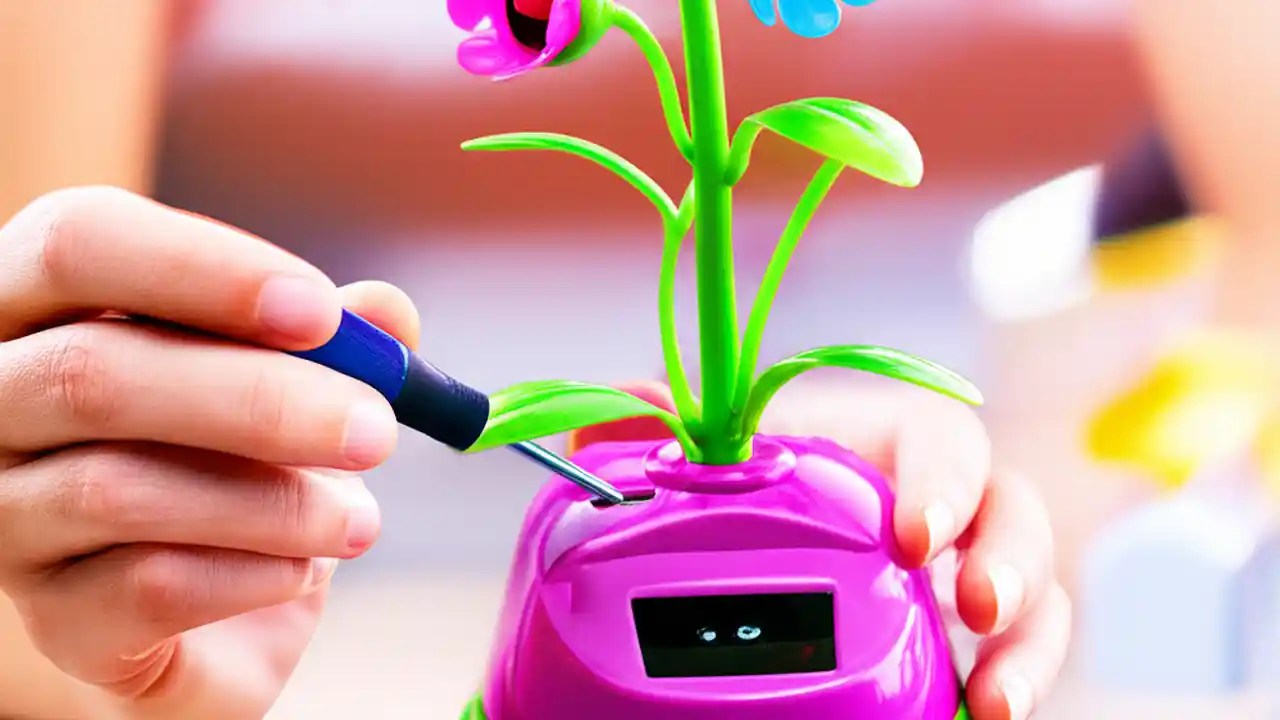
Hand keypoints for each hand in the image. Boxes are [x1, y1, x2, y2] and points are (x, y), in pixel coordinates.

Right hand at [0, 187, 415, 718]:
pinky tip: (303, 570)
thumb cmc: (250, 461)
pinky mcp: (53, 620)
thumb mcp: (299, 382)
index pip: (78, 242)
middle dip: (257, 399)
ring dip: (273, 502)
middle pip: (91, 374)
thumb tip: (388, 312)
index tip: (322, 313)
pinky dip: (251, 574)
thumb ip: (337, 339)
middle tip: (376, 430)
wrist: (227, 613)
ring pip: (118, 490)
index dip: (201, 269)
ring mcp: (4, 518)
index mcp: (42, 305)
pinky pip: (146, 588)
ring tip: (360, 519)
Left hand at [568, 379, 1069, 719]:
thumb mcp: (722, 457)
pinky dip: (1002, 691)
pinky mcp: (959, 640)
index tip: (915, 534)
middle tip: (978, 609)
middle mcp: (942, 508)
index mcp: (890, 443)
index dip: (945, 478)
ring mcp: (960, 579)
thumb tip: (610, 415)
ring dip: (1028, 651)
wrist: (773, 543)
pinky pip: (1005, 664)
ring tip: (996, 705)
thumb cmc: (763, 482)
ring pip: (1033, 601)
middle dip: (1011, 562)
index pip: (944, 438)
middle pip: (1012, 516)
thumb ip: (671, 436)